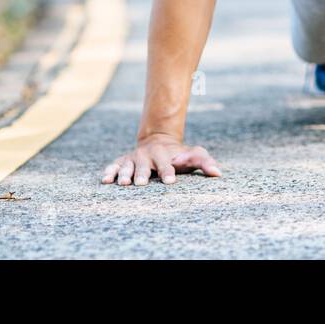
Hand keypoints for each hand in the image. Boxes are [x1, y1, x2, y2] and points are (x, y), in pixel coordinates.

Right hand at [101, 134, 222, 185]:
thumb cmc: (179, 154)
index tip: (170, 180)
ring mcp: (134, 157)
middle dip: (143, 173)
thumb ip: (205, 162)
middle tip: (141, 183)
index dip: (168, 171)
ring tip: (123, 183)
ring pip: (128, 165)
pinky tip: (105, 180)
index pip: (167, 164)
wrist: (158, 140)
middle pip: (145, 165)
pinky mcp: (123, 160)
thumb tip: (218, 173)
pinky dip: (109, 171)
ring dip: (125, 173)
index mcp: (165, 155)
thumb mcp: (193, 154)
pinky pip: (114, 165)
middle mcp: (148, 155)